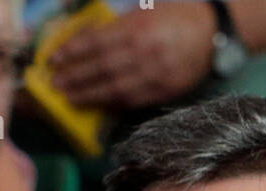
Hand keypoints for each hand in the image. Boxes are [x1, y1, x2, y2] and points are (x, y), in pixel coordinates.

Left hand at [48, 5, 217, 109]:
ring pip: (114, 88)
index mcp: (136, 27)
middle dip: (75, 76)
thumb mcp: (144, 9)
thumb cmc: (175, 16)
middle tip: (54, 84)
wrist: (212, 33)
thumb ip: (118, 24)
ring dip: (88, 95)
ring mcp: (153, 74)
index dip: (72, 52)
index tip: (53, 58)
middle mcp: (142, 52)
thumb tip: (88, 38)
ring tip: (68, 98)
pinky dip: (112, 103)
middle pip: (100, 67)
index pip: (95, 42)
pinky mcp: (163, 91)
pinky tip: (97, 105)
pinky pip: (132, 100)